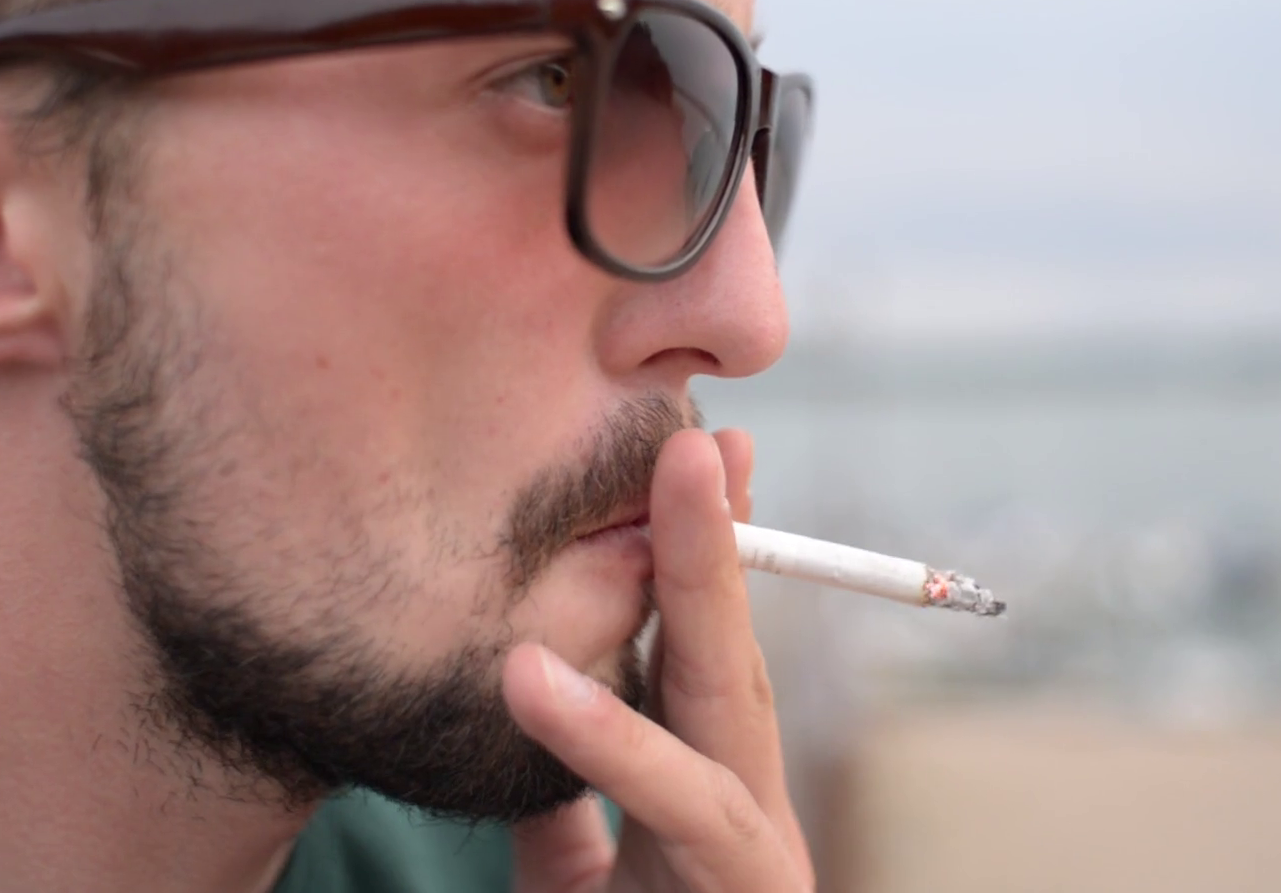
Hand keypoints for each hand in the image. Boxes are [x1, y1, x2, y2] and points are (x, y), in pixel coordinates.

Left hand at [501, 428, 813, 892]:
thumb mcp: (576, 884)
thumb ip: (560, 810)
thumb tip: (523, 704)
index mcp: (713, 795)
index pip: (703, 653)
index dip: (699, 554)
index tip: (690, 454)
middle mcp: (746, 807)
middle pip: (727, 650)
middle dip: (716, 535)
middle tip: (695, 433)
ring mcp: (757, 847)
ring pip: (727, 697)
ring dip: (700, 580)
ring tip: (675, 481)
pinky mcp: (747, 884)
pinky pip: (681, 802)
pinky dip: (608, 736)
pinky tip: (531, 676)